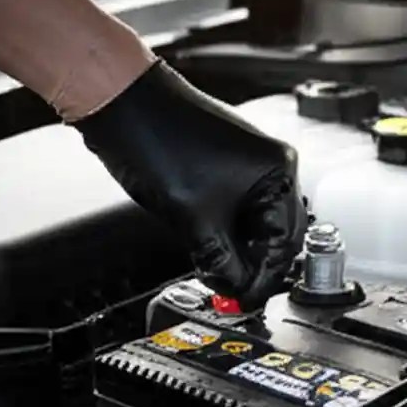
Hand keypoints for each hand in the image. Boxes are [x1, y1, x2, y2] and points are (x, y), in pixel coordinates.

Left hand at [74, 62, 306, 308]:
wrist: (123, 105)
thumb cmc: (159, 141)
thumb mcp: (194, 220)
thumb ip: (221, 263)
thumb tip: (235, 289)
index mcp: (278, 173)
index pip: (284, 244)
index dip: (262, 280)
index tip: (243, 301)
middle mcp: (272, 165)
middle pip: (277, 235)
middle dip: (254, 266)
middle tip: (233, 292)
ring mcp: (251, 164)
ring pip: (257, 224)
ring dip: (240, 251)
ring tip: (218, 272)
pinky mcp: (229, 165)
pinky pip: (240, 209)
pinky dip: (229, 232)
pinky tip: (211, 248)